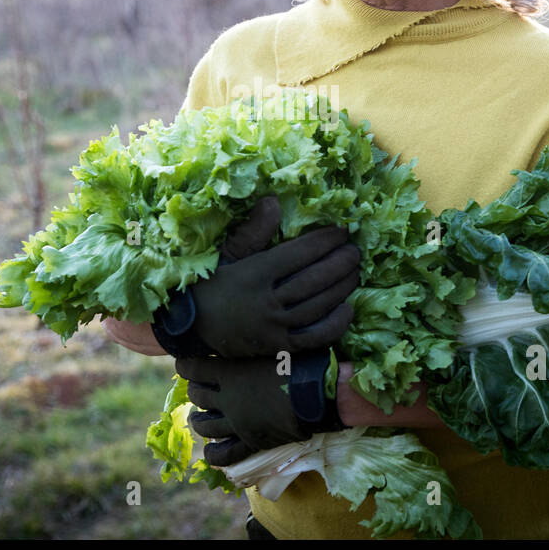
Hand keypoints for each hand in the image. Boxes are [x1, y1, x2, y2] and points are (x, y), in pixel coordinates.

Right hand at [160, 196, 359, 357]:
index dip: (324, 241)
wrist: (193, 326)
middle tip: (355, 251)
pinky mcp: (278, 349)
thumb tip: (274, 201)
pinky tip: (347, 308)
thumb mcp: (228, 254)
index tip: (342, 232)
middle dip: (340, 263)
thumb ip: (252, 230)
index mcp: (252, 274)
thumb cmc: (214, 284)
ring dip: (341, 288)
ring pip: (317, 307)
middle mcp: (264, 302)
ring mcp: (273, 328)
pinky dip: (334, 325)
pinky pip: (313, 338)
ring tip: (355, 272)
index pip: (298, 254)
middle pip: (313, 280)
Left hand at [178, 353, 342, 465]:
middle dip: (194, 391)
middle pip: (198, 395)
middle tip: (196, 388)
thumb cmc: (300, 360)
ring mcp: (238, 422)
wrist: (321, 392)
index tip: (184, 364)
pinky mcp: (252, 440)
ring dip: (198, 420)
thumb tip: (244, 336)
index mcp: (230, 371)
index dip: (185, 366)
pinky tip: (210, 452)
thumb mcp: (272, 344)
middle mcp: (228, 397)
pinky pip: (226, 453)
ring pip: (205, 425)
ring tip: (198, 417)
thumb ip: (252, 346)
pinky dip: (214, 454)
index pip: (193, 368)